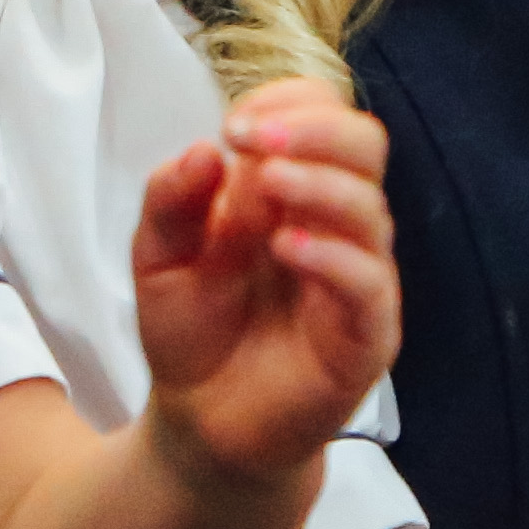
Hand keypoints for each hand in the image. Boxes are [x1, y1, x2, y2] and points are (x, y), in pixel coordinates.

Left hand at [132, 80, 403, 491]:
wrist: (201, 425)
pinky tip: (288, 248)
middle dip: (314, 127)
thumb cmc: (193, 331)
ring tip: (268, 183)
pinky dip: (335, 257)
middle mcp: (336, 224)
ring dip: (319, 183)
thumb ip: (172, 199)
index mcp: (294, 191)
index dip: (285, 104)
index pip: (321, 115)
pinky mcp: (366, 335)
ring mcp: (358, 279)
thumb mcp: (157, 255)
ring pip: (371, 208)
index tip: (233, 125)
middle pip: (364, 145)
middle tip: (253, 137)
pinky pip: (370, 284)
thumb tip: (204, 149)